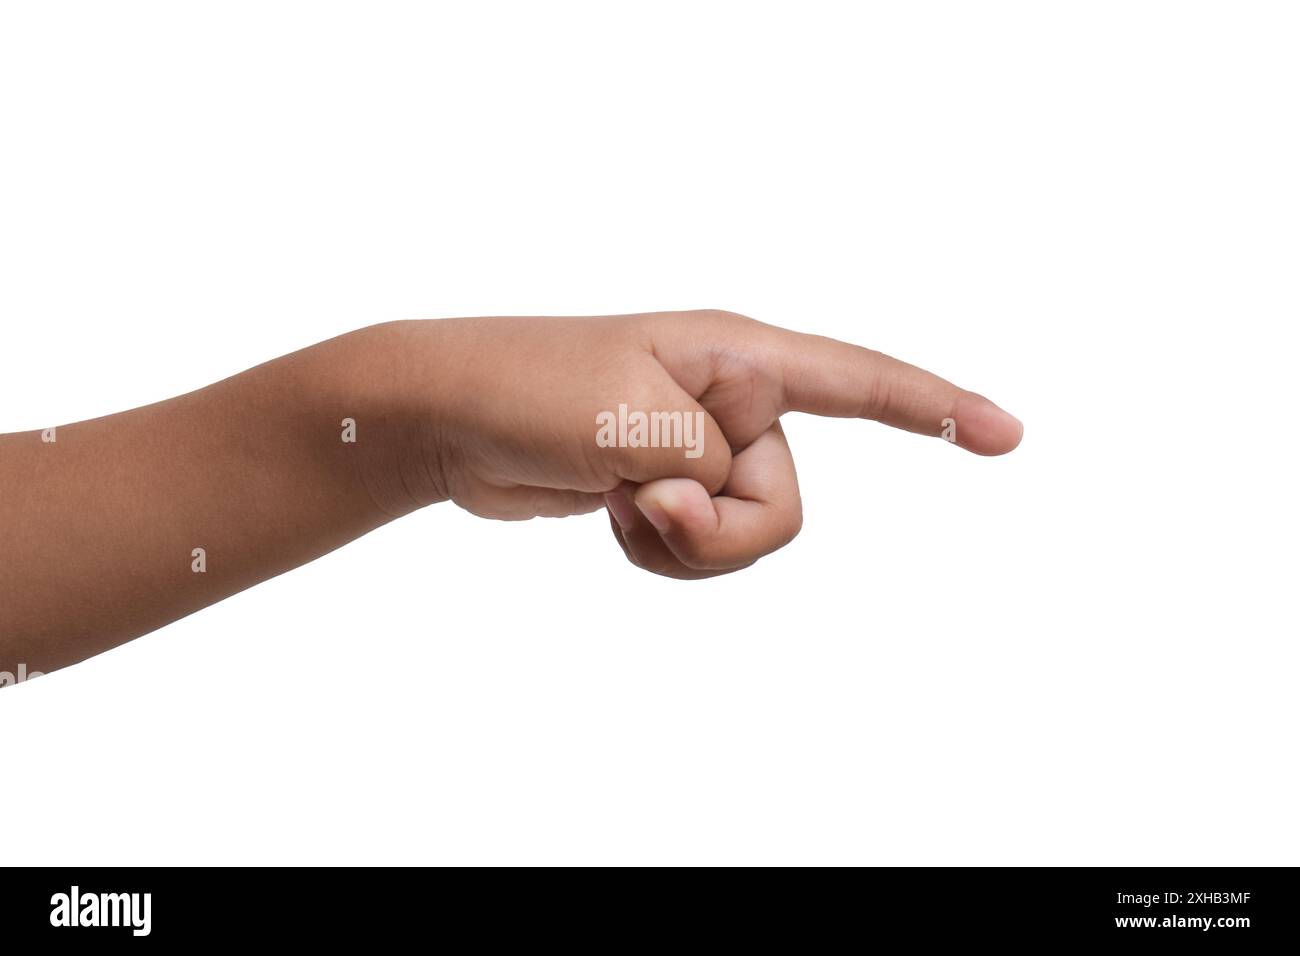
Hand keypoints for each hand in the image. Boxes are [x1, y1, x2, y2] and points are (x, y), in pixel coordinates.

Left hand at [396, 310, 1021, 578]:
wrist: (449, 414)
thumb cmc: (527, 390)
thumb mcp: (630, 423)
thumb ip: (708, 463)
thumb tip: (727, 489)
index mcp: (737, 359)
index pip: (860, 382)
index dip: (936, 410)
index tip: (1007, 437)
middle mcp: (731, 402)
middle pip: (785, 504)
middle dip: (720, 528)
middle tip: (644, 496)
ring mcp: (700, 447)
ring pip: (744, 536)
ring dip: (681, 543)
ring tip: (619, 501)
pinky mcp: (667, 485)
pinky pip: (698, 547)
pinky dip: (657, 551)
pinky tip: (611, 514)